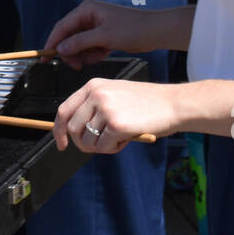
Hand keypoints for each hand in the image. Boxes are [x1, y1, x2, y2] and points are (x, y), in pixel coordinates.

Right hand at [44, 0, 152, 69]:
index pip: (62, 27)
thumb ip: (80, 42)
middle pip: (68, 37)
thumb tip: (60, 48)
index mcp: (86, 10)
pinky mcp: (102, 36)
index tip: (45, 57)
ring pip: (78, 45)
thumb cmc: (133, 29)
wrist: (155, 32)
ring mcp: (95, 26)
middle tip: (75, 65)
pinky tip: (103, 53)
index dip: (52, 42)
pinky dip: (93, 54)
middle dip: (72, 52)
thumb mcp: (104, 37)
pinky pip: (89, 48)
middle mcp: (88, 16)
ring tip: (98, 56)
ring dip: (84, 55)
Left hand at [53, 78, 181, 153]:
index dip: (59, 130)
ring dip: (102, 147)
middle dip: (84, 143)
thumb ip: (94, 108)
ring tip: (120, 138)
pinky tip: (128, 138)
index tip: (62, 144)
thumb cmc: (148, 103)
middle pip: (73, 129)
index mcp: (93, 85)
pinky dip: (114, 148)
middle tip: (103, 144)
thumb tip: (75, 133)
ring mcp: (105, 108)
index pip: (64, 110)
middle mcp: (96, 95)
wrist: (173, 103)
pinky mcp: (116, 124)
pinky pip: (103, 147)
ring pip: (87, 141)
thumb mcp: (115, 95)